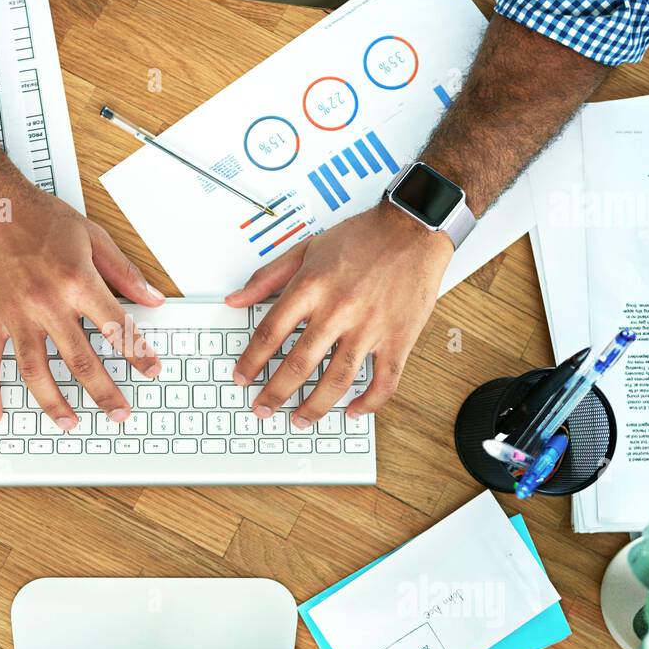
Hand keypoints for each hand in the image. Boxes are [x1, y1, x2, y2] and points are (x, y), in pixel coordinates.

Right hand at [0, 179, 163, 429]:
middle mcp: (47, 304)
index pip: (116, 328)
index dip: (138, 353)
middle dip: (104, 392)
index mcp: (77, 282)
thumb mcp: (91, 236)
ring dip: (54, 403)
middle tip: (120, 414)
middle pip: (80, 360)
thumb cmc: (37, 216)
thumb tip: (152, 299)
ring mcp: (16, 315)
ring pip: (36, 370)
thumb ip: (123, 272)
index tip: (151, 371)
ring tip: (70, 423)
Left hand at [227, 202, 451, 425]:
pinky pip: (384, 381)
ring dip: (315, 406)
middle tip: (262, 408)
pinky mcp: (399, 337)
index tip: (242, 378)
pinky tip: (353, 411)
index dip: (251, 360)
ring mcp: (370, 327)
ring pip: (337, 380)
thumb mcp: (307, 248)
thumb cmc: (362, 237)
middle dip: (275, 393)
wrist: (413, 228)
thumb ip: (268, 276)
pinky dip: (368, 402)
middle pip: (298, 363)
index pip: (270, 332)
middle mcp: (339, 309)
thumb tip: (235, 299)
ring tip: (299, 420)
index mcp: (312, 286)